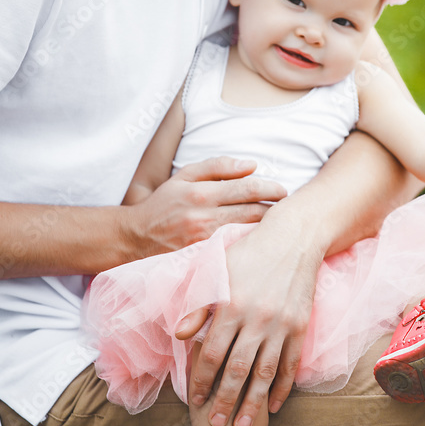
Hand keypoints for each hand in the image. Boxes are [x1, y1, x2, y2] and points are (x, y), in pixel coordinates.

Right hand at [129, 158, 286, 255]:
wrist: (137, 238)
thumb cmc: (165, 203)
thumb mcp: (185, 175)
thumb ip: (218, 166)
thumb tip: (252, 165)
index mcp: (202, 194)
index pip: (247, 189)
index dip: (270, 189)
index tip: (283, 190)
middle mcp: (205, 219)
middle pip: (253, 213)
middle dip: (274, 209)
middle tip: (287, 208)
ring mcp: (205, 243)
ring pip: (248, 233)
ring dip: (267, 228)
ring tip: (278, 223)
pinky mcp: (205, 260)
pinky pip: (237, 251)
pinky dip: (251, 245)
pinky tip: (260, 242)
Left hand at [176, 219, 318, 425]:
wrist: (292, 240)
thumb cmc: (249, 254)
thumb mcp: (218, 273)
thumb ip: (199, 307)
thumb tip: (178, 336)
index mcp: (231, 306)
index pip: (212, 353)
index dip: (202, 379)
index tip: (195, 399)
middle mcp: (256, 318)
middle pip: (237, 369)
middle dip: (224, 400)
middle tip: (215, 424)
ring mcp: (281, 325)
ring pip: (265, 373)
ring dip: (252, 403)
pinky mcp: (300, 327)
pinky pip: (291, 365)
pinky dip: (283, 388)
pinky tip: (274, 406)